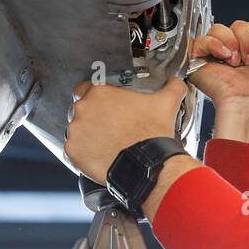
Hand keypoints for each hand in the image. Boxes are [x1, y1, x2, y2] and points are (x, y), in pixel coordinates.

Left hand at [65, 76, 191, 183]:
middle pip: (81, 109)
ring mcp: (76, 131)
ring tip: (107, 142)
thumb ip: (172, 87)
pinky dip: (84, 153)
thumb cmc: (152, 134)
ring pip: (77, 130)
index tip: (105, 105)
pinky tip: (101, 154)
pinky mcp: (72, 152)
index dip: (95, 96)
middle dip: (93, 117)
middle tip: (110, 126)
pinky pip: (74, 151)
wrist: (146, 165)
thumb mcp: (167, 103)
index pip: (85, 87)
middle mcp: (83, 109)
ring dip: (88, 135)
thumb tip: (176, 84)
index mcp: (100, 93)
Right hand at [187, 19, 248, 107]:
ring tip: (236, 63)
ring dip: (233, 44)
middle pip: (238, 25)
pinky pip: (202, 39)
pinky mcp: (199, 60)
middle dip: (248, 41)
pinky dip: (215, 44)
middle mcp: (233, 51)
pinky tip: (224, 57)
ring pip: (219, 28)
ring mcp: (215, 55)